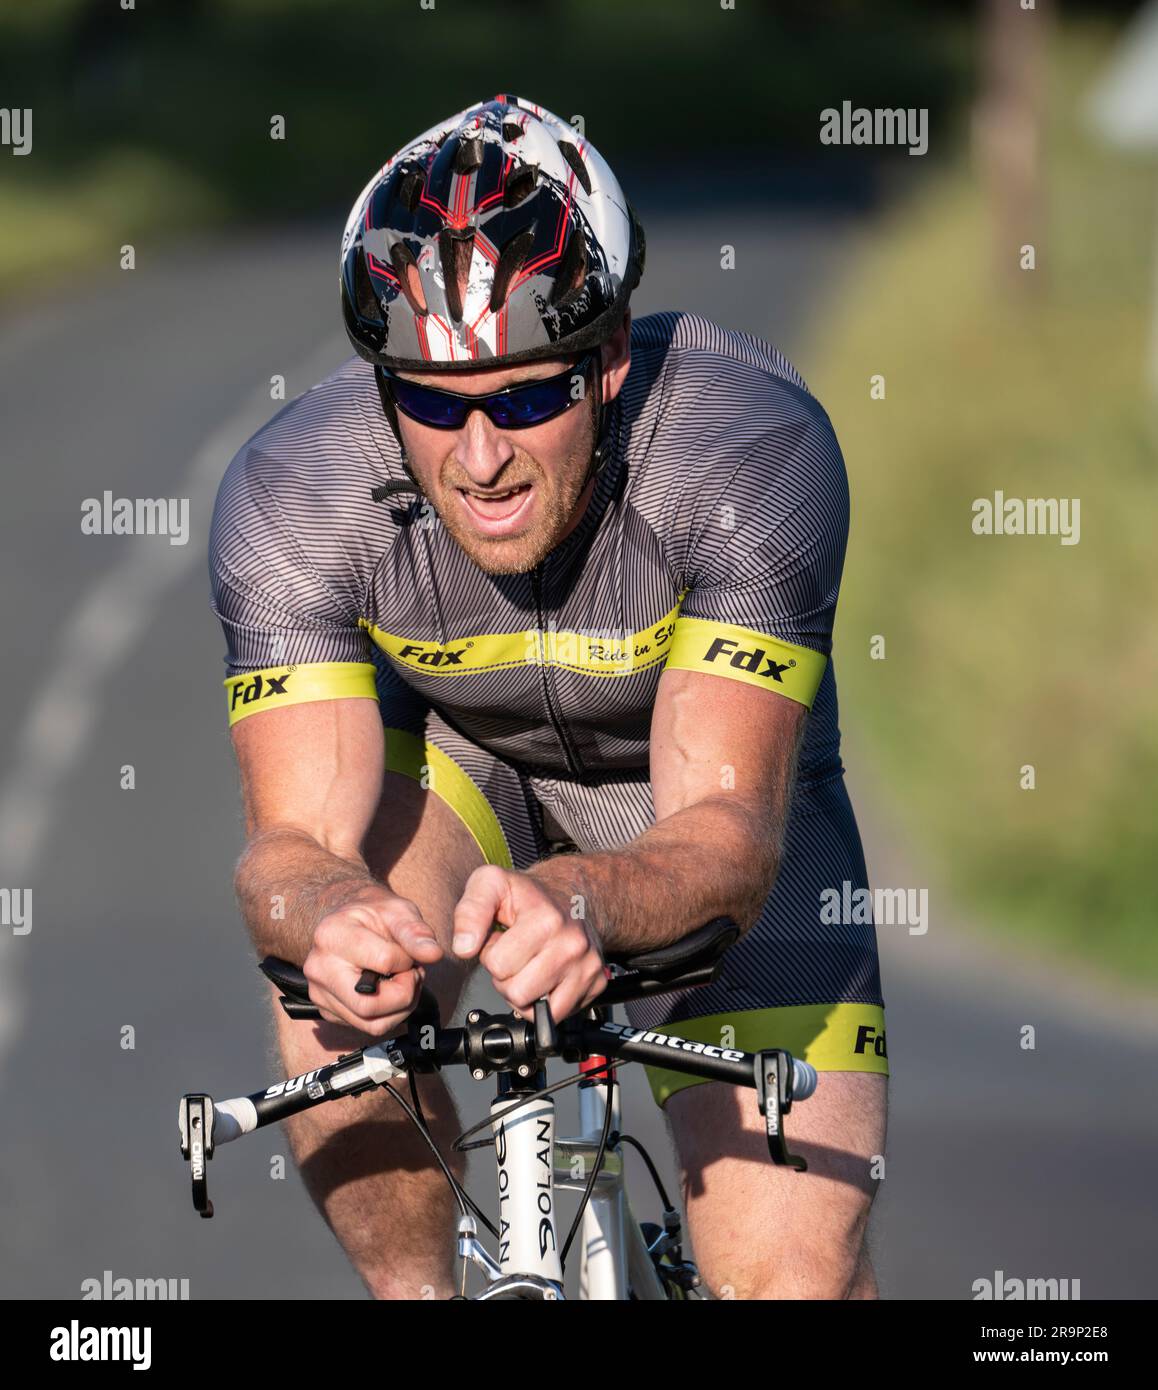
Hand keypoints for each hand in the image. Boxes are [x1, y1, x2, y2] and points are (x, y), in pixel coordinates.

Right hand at [302, 884, 443, 1035]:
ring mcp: (319, 993)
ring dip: (400, 1008)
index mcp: (331, 935)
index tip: (408, 951)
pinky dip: (389, 1014)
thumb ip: (415, 932)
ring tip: (403, 981)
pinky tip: (389, 990)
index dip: (407, 959)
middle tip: (412, 974)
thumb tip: (433, 954)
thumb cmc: (374, 915)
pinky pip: (367, 1026)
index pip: (384, 962)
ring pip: (371, 1024)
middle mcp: (318, 968)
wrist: (351, 921)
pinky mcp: (328, 1011)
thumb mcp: (398, 911)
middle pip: (369, 1006)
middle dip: (405, 994)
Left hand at [452, 866, 606, 1021]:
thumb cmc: (528, 894)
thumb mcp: (490, 884)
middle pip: (518, 993)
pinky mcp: (597, 983)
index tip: (501, 939)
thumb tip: (464, 948)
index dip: (491, 954)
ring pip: (538, 1010)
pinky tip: (545, 977)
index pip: (498, 966)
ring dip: (525, 993)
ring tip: (529, 966)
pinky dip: (546, 1002)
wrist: (573, 896)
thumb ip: (470, 912)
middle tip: (515, 955)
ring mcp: (588, 966)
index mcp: (546, 919)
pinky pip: (559, 1015)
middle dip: (507, 979)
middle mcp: (573, 944)